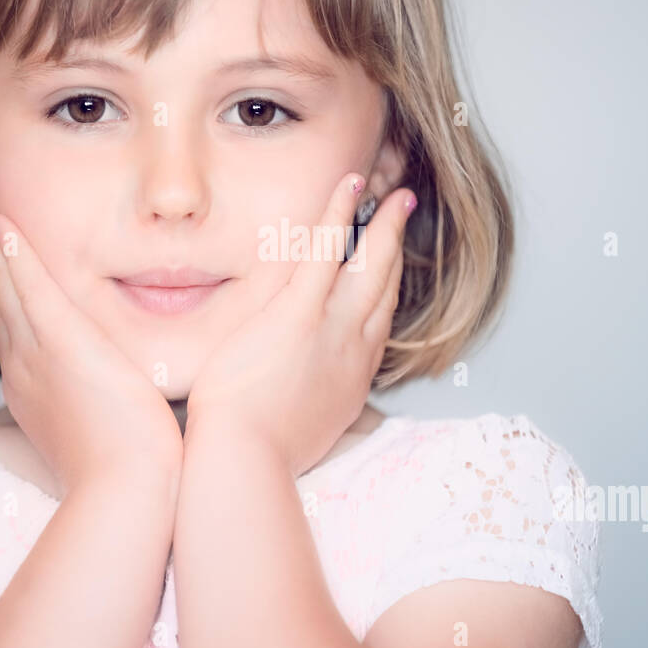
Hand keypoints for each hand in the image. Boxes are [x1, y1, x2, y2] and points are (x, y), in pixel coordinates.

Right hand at [0, 178, 182, 494]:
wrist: (127, 493)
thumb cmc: (130, 470)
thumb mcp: (108, 425)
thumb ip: (105, 398)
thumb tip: (121, 388)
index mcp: (35, 384)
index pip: (14, 318)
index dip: (0, 278)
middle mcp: (25, 365)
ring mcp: (36, 354)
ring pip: (5, 280)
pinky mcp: (61, 346)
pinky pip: (27, 287)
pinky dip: (8, 252)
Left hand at [185, 172, 414, 476]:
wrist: (244, 464)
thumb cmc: (255, 460)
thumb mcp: (298, 439)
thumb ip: (303, 412)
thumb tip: (296, 408)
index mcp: (350, 382)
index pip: (376, 325)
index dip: (385, 290)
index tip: (388, 266)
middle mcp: (353, 351)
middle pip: (385, 288)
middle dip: (396, 248)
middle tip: (403, 213)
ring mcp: (331, 330)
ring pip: (370, 266)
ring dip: (384, 225)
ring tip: (394, 193)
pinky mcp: (299, 314)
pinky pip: (326, 250)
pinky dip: (340, 213)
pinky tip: (348, 183)